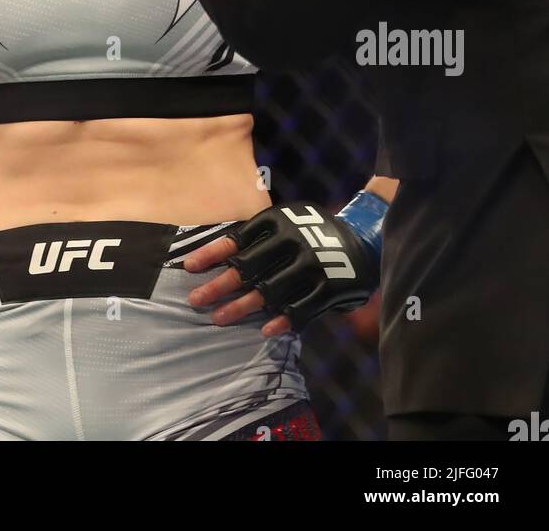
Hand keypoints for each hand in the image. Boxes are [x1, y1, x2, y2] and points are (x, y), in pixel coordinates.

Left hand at [185, 203, 378, 332]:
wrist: (362, 239)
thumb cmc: (309, 232)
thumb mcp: (285, 223)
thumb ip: (257, 238)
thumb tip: (212, 258)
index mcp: (280, 221)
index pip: (238, 238)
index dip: (212, 253)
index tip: (188, 267)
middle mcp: (295, 240)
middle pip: (249, 267)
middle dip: (219, 285)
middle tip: (195, 300)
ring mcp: (314, 264)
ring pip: (270, 291)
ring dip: (241, 307)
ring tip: (218, 318)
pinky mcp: (331, 287)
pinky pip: (301, 308)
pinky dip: (281, 320)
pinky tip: (263, 330)